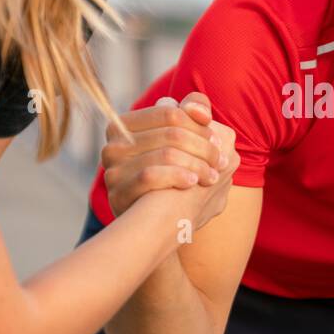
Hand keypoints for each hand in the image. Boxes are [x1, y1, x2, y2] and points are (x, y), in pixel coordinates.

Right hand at [102, 92, 233, 217]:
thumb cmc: (173, 176)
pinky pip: (151, 176)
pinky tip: (193, 184)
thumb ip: (191, 114)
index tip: (218, 140)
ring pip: (166, 154)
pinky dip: (178, 177)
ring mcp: (112, 169)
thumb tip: (200, 109)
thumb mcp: (182, 142)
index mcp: (126, 125)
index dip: (199, 125)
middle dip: (204, 147)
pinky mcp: (117, 193)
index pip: (170, 112)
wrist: (155, 224)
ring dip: (198, 165)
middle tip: (221, 161)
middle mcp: (114, 144)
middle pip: (172, 134)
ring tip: (213, 176)